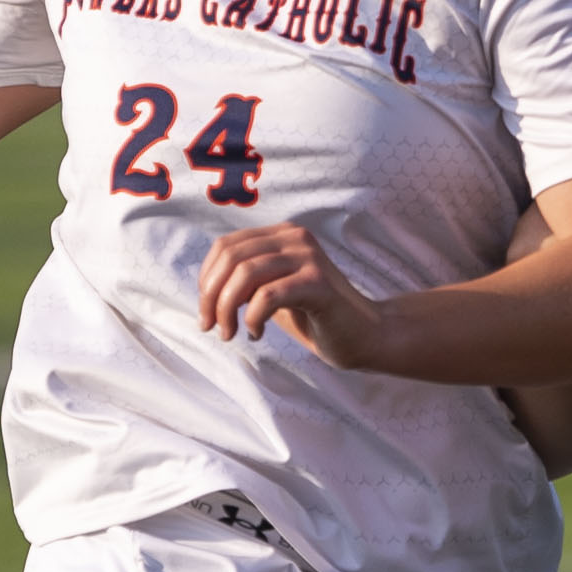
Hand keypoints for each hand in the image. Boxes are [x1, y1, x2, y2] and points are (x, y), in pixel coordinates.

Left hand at [198, 222, 393, 369]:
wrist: (366, 336)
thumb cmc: (317, 317)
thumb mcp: (274, 292)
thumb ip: (246, 282)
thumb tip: (206, 286)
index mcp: (283, 235)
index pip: (226, 246)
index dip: (206, 278)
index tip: (207, 310)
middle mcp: (296, 238)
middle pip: (231, 258)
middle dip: (211, 296)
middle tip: (210, 327)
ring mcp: (309, 258)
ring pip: (245, 275)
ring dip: (227, 309)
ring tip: (229, 334)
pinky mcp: (319, 283)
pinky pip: (268, 296)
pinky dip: (253, 318)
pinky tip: (257, 334)